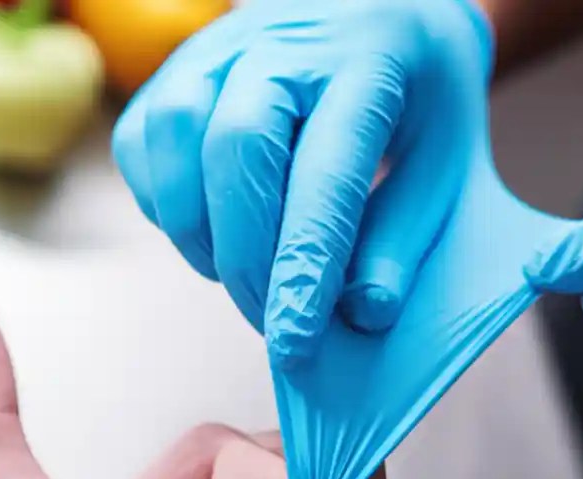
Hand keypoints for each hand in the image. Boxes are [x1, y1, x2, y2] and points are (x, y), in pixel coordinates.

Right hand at [112, 0, 492, 362]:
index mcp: (369, 62)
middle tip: (268, 320)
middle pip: (235, 146)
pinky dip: (163, 202)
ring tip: (236, 276)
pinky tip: (206, 230)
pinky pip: (140, 140)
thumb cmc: (416, 97)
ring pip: (173, 136)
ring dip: (195, 230)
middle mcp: (286, 40)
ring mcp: (219, 45)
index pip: (327, 171)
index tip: (293, 341)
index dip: (304, 264)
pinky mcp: (174, 65)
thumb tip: (361, 315)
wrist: (381, 10)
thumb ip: (401, 240)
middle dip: (243, 256)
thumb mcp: (441, 164)